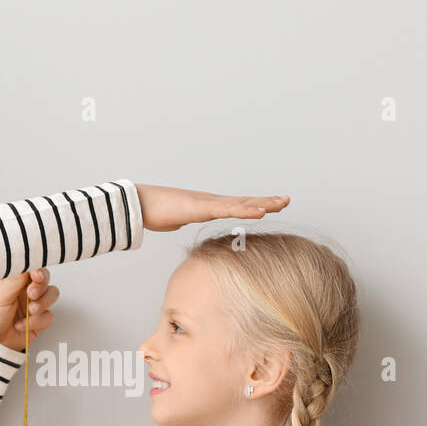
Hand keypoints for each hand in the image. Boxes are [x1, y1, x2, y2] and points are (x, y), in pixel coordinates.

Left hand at [0, 267, 59, 352]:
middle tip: (31, 294)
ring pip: (51, 296)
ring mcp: (32, 306)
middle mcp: (24, 292)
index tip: (36, 276)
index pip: (32, 269)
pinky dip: (36, 322)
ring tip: (29, 311)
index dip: (38, 271)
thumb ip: (15, 279)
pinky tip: (22, 325)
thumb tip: (27, 263)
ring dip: (42, 304)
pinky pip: (48, 317)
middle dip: (41, 287)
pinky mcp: (38, 322)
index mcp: (13, 282)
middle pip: (45, 281)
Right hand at [137, 184, 289, 232]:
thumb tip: (177, 224)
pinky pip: (228, 210)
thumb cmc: (154, 211)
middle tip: (287, 200)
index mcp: (207, 206)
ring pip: (241, 204)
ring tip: (281, 203)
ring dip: (262, 204)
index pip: (237, 205)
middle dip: (266, 201)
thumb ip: (180, 221)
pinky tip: (260, 212)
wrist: (139, 203)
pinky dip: (246, 211)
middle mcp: (211, 202)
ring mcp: (207, 203)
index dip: (255, 205)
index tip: (272, 205)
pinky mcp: (202, 208)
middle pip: (244, 202)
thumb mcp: (173, 220)